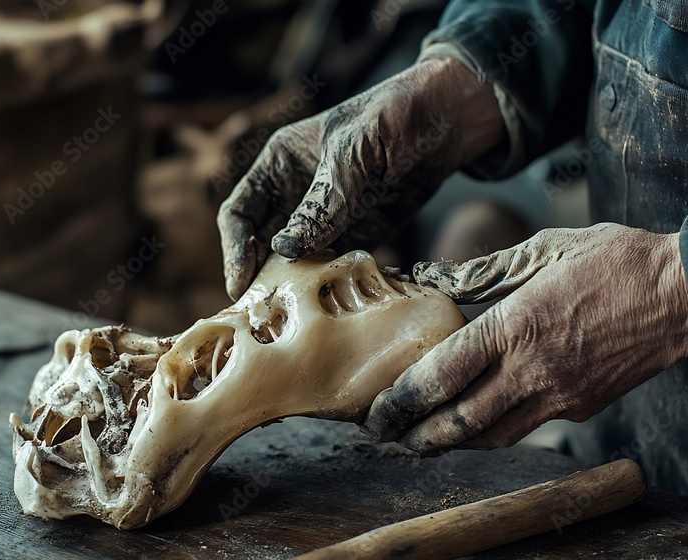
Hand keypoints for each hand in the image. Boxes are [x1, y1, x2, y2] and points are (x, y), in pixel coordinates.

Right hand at [217, 57, 501, 299]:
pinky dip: (331, 288)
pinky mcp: (359, 235)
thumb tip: (285, 248)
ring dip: (293, 290)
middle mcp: (296, 195)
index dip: (235, 248)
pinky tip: (334, 308)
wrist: (452, 118)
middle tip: (262, 316)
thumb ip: (323, 201)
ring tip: (292, 322)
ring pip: (296, 263)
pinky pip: (335, 268)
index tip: (241, 284)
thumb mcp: (355, 153)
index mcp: (280, 165)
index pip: (240, 212)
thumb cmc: (395, 114)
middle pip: (262, 245)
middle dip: (260, 279)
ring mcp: (328, 218)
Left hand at [361, 223, 687, 454]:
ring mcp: (558, 396)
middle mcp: (532, 370)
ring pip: (488, 437)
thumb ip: (482, 271)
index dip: (400, 401)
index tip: (375, 411)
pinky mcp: (578, 408)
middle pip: (457, 423)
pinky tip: (470, 423)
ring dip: (447, 442)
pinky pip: (521, 429)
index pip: (441, 376)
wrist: (684, 295)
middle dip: (413, 435)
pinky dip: (488, 433)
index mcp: (516, 326)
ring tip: (416, 437)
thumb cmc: (615, 262)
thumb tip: (432, 276)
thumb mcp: (543, 248)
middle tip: (384, 435)